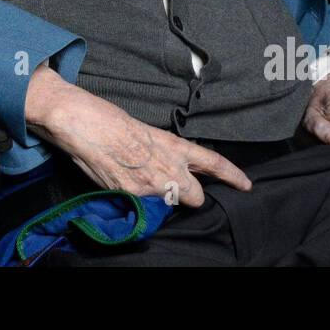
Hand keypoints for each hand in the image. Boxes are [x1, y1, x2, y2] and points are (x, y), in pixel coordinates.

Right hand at [25, 65, 249, 206]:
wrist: (82, 122)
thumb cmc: (108, 120)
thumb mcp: (144, 132)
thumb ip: (161, 152)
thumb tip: (165, 167)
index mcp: (172, 145)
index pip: (212, 162)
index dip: (232, 175)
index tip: (246, 185)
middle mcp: (168, 167)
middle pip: (195, 197)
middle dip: (187, 196)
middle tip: (169, 186)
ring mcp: (151, 185)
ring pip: (168, 205)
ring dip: (159, 199)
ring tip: (137, 181)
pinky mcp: (132, 196)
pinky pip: (145, 209)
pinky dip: (138, 203)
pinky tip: (123, 185)